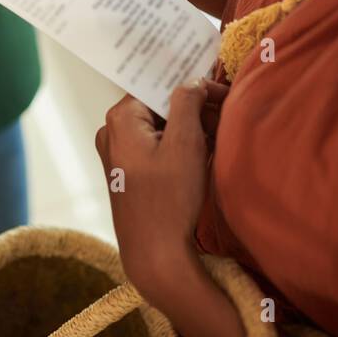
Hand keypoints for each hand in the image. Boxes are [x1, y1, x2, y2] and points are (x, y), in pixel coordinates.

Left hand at [95, 83, 213, 302]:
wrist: (155, 255)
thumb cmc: (169, 199)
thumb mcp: (185, 143)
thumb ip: (187, 103)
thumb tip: (193, 81)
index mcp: (120, 119)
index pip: (159, 85)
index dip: (193, 85)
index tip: (221, 92)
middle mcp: (112, 133)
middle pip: (160, 105)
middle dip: (194, 109)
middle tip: (225, 116)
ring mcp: (118, 154)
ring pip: (161, 127)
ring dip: (190, 128)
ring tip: (217, 138)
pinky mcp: (128, 172)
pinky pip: (156, 146)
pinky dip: (180, 146)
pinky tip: (202, 156)